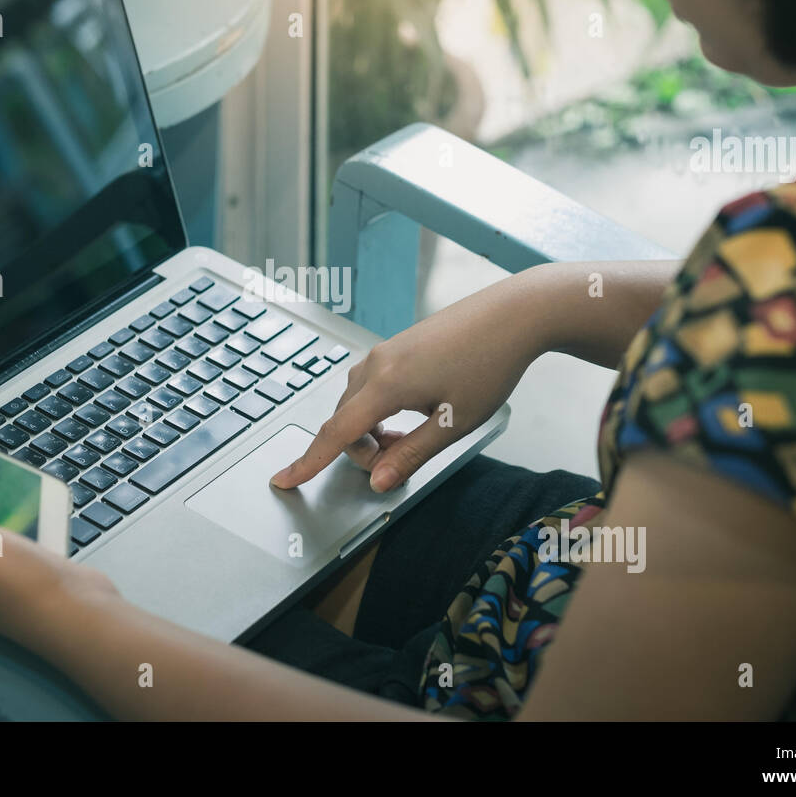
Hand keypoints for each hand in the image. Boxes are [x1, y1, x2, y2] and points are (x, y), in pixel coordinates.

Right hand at [271, 275, 544, 492]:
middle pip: (344, 421)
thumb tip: (378, 482)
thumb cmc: (489, 365)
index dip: (307, 462)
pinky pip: (370, 386)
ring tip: (411, 439)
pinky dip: (380, 411)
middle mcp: (376, 364)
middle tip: (402, 463)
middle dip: (363, 451)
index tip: (282, 480)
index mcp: (386, 384)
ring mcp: (385, 351)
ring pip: (356, 403)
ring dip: (372, 431)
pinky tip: (413, 414)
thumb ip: (411, 454)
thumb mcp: (454, 423)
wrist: (514, 314)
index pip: (336, 433)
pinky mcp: (397, 346)